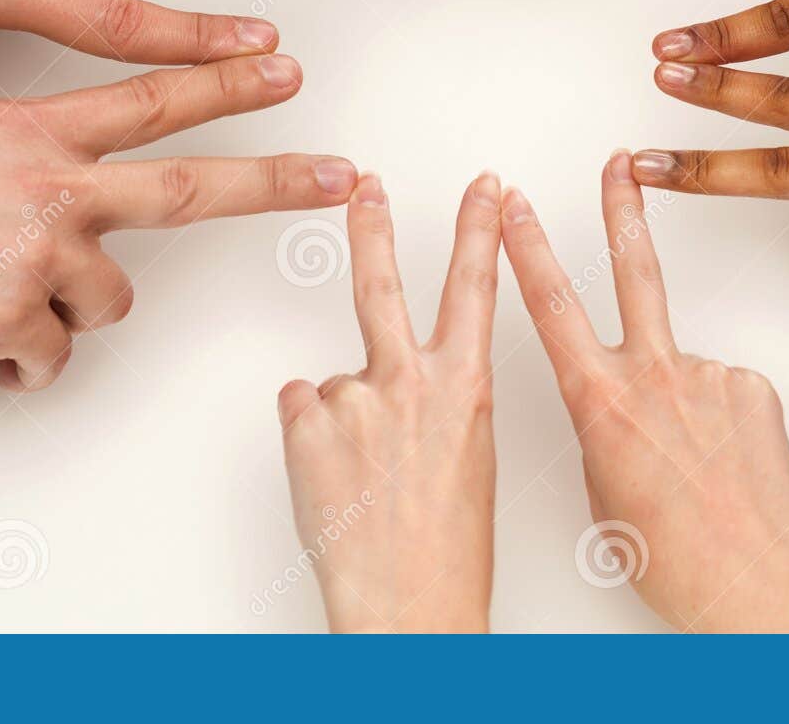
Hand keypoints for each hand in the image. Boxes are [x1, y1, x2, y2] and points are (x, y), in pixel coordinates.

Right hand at [0, 59, 356, 389]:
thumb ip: (22, 151)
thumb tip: (66, 174)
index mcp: (33, 130)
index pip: (153, 97)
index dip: (225, 82)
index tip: (280, 67)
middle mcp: (50, 185)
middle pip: (191, 186)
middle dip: (278, 180)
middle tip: (341, 175)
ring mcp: (37, 254)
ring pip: (111, 296)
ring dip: (70, 307)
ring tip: (1, 298)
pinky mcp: (13, 319)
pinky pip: (48, 356)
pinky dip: (20, 361)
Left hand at [275, 172, 500, 631]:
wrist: (409, 602)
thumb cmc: (448, 548)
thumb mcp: (468, 457)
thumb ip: (438, 404)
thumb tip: (398, 388)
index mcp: (468, 386)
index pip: (477, 286)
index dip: (480, 230)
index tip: (485, 190)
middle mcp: (412, 379)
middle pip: (384, 284)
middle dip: (374, 227)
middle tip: (365, 186)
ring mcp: (355, 395)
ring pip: (334, 382)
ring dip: (342, 421)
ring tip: (362, 477)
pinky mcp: (307, 418)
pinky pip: (303, 411)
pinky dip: (313, 440)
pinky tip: (335, 480)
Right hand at [499, 156, 788, 631]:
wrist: (757, 581)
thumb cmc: (674, 559)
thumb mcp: (603, 494)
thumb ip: (603, 433)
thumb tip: (617, 411)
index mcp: (600, 402)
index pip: (551, 308)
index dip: (526, 250)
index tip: (513, 209)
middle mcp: (653, 375)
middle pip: (632, 271)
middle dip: (620, 211)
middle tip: (618, 164)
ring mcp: (707, 375)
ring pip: (680, 366)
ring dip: (680, 401)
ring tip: (697, 463)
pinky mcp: (752, 386)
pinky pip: (723, 391)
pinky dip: (719, 421)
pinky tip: (727, 464)